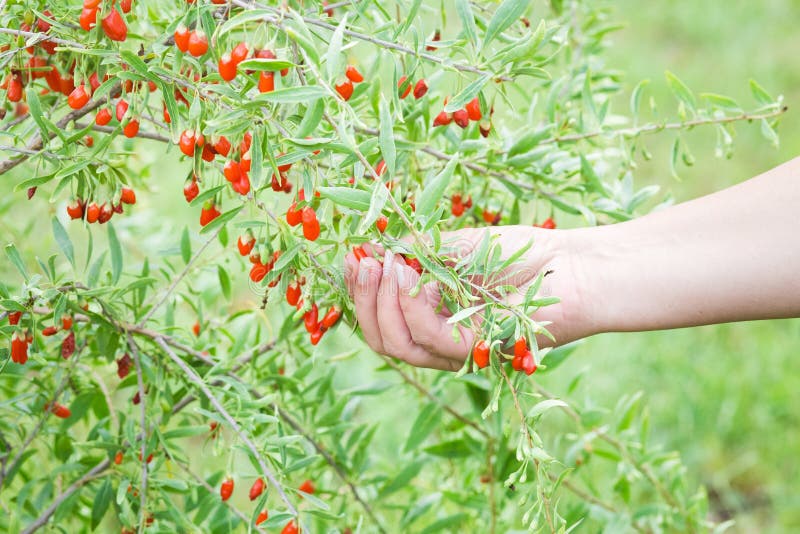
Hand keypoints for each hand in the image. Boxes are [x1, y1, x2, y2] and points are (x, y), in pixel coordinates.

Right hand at [343, 226, 595, 369]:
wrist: (575, 265)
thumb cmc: (522, 254)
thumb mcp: (457, 246)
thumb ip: (416, 253)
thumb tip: (371, 250)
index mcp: (434, 315)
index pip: (384, 317)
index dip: (361, 292)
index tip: (351, 256)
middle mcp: (442, 339)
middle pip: (385, 339)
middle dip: (365, 301)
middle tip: (362, 263)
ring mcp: (460, 349)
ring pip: (401, 346)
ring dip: (384, 305)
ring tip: (387, 267)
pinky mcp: (480, 351)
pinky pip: (433, 339)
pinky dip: (417, 308)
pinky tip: (422, 280)